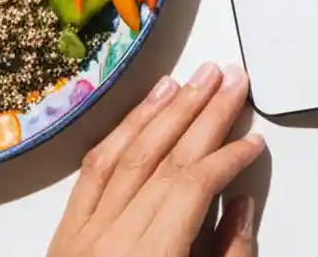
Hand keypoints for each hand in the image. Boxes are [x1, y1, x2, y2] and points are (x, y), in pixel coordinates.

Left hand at [48, 62, 263, 256]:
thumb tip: (237, 203)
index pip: (189, 188)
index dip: (225, 158)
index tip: (253, 141)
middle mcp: (111, 242)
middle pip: (162, 160)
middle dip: (202, 115)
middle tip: (230, 78)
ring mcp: (82, 234)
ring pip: (126, 155)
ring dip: (164, 111)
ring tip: (194, 78)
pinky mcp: (64, 233)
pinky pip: (94, 169)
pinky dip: (122, 132)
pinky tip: (146, 108)